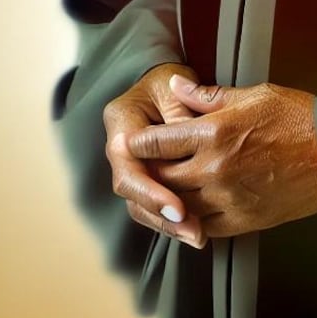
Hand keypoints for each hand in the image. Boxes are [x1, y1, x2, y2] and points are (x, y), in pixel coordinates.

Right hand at [102, 62, 207, 248]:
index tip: (179, 207)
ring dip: (167, 224)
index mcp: (120, 121)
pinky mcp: (145, 177)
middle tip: (192, 230)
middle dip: (160, 214)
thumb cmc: (168, 81)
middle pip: (131, 191)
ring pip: (140, 204)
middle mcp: (119, 148)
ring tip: (197, 236)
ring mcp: (130, 164)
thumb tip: (190, 142)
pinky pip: (152, 203)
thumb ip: (180, 115)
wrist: (164, 82)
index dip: (151, 191)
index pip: (128, 165)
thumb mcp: (173, 88)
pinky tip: (195, 229)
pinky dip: (171, 218)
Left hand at [126, 74, 316, 238]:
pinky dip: (192, 218)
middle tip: (139, 167)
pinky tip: (189, 209)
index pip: (158, 141)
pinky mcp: (245, 219)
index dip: (138, 142)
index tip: (128, 142)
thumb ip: (207, 95)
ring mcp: (229, 197)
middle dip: (148, 171)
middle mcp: (215, 168)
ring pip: (180, 204)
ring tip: (159, 189)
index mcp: (213, 132)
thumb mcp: (252, 94)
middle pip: (163, 176)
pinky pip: (205, 226)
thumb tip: (176, 87)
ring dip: (167, 198)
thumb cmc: (297, 118)